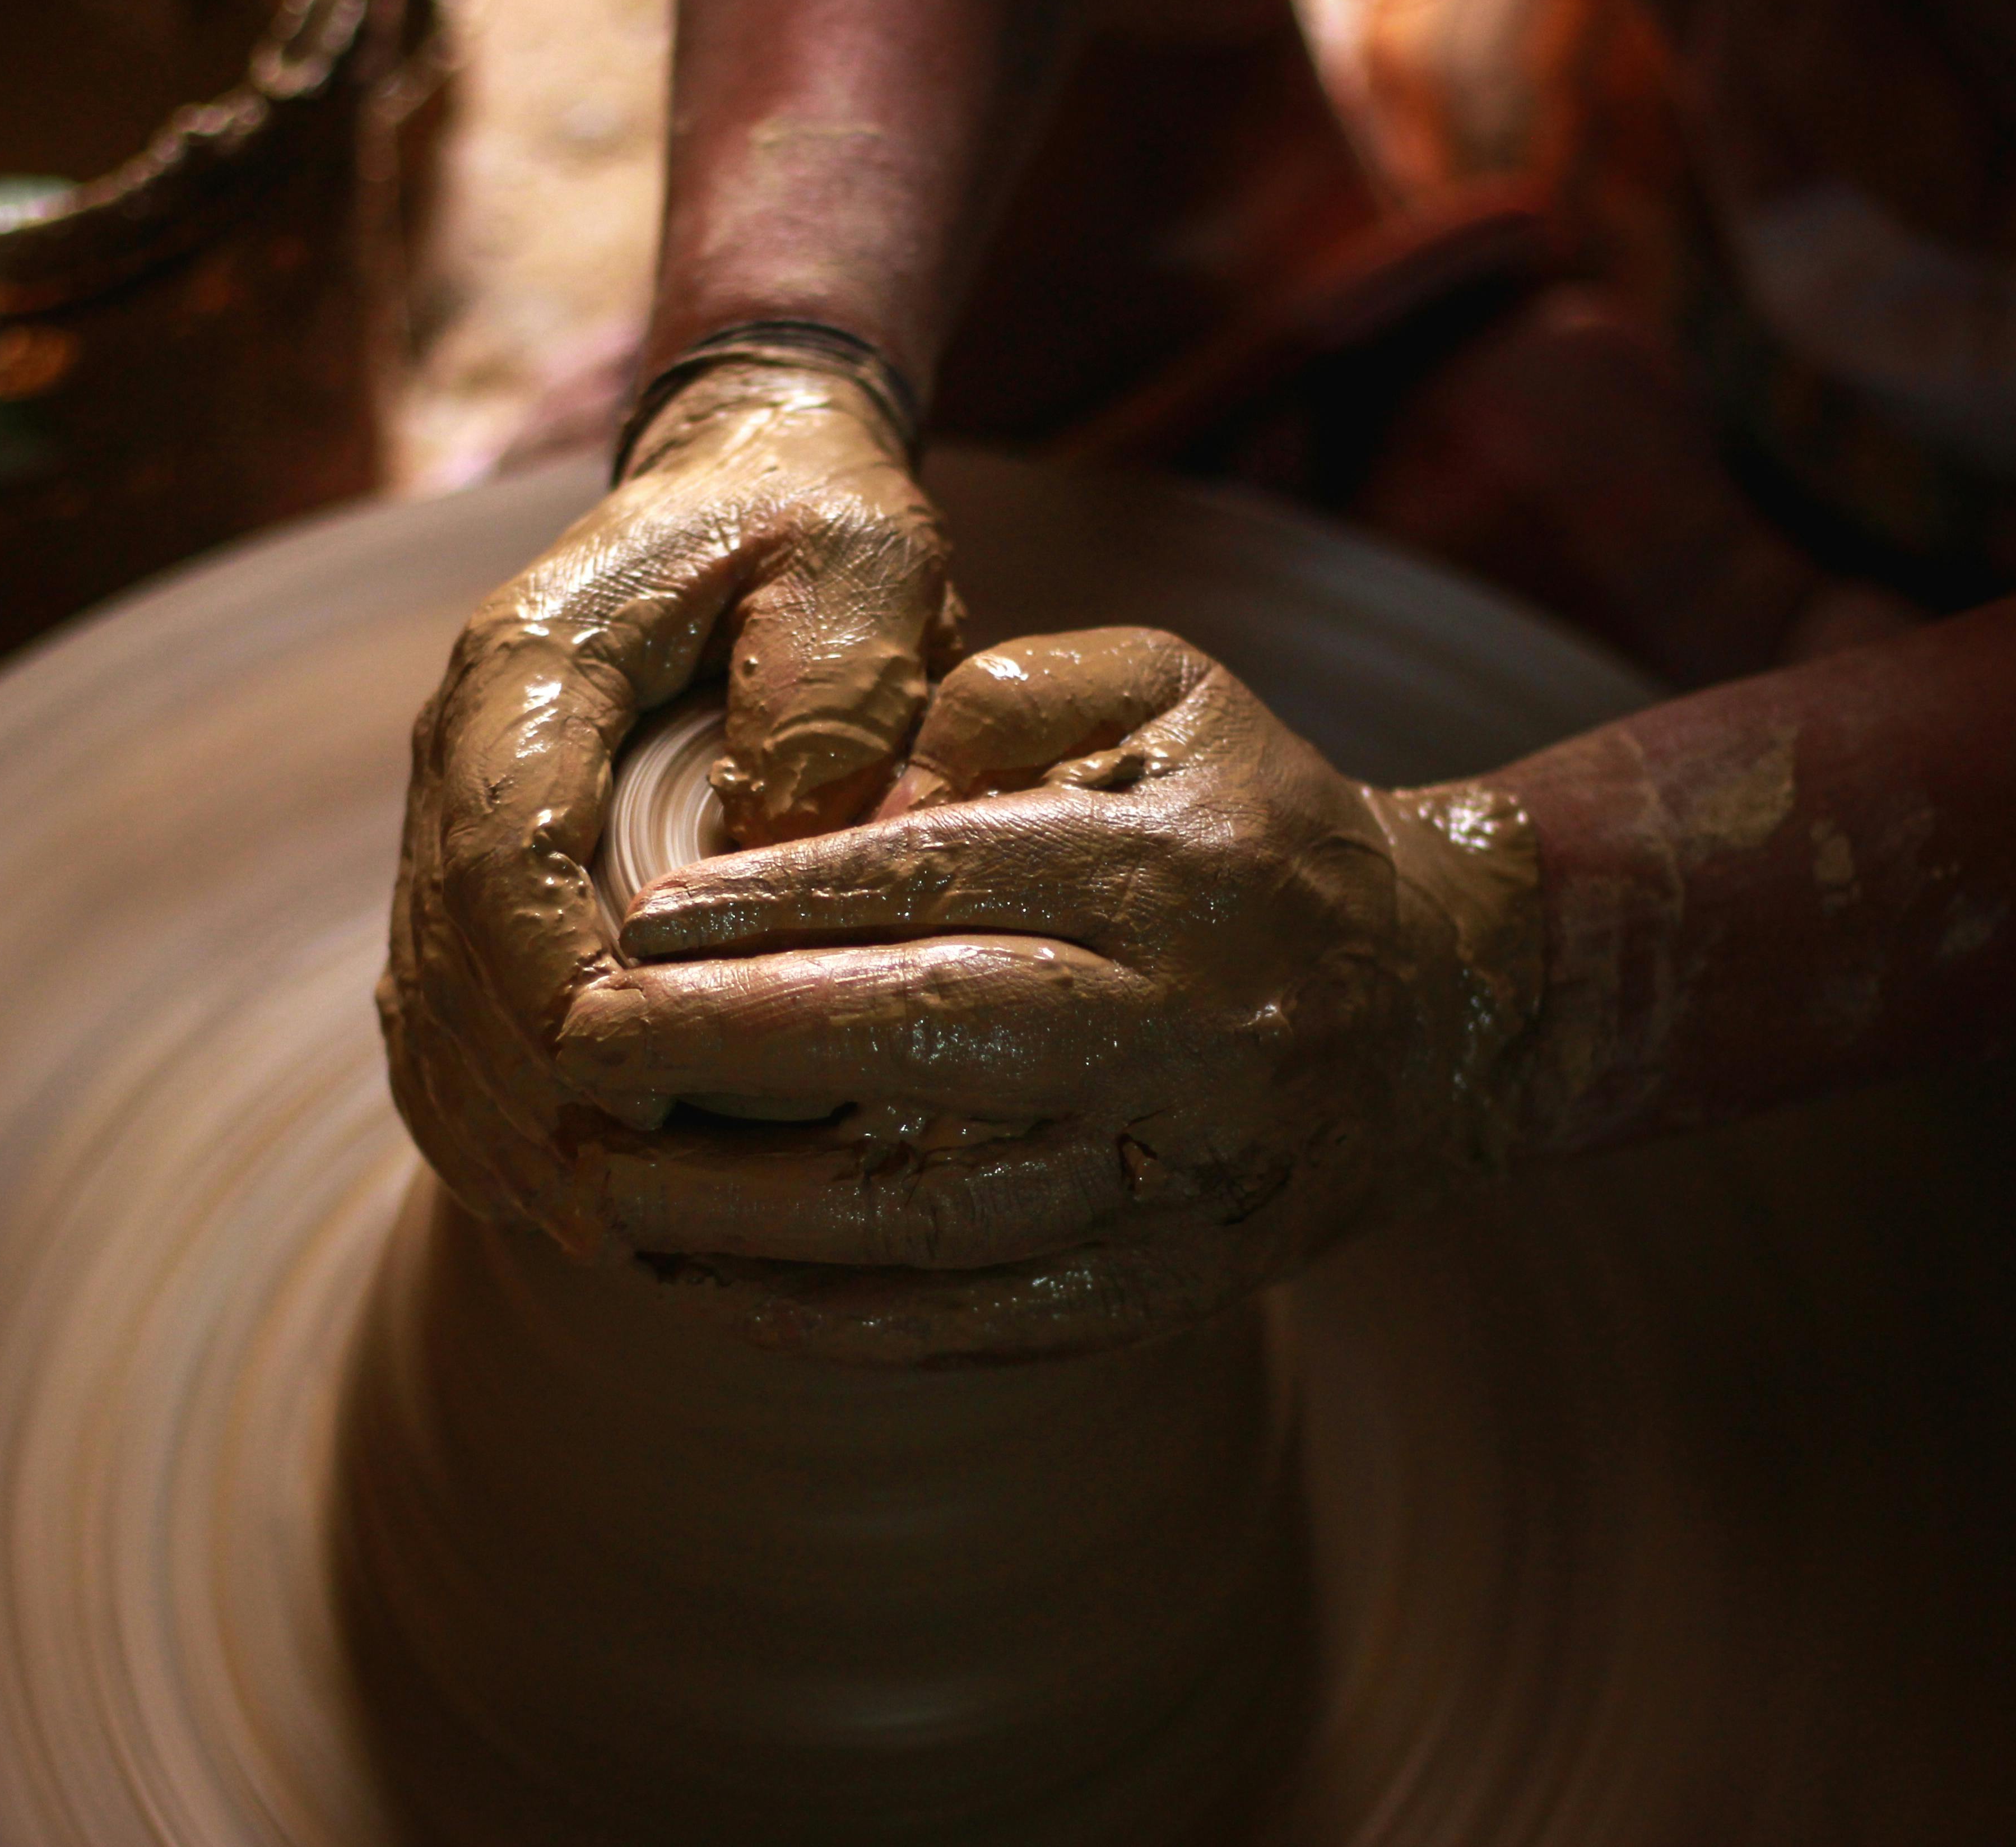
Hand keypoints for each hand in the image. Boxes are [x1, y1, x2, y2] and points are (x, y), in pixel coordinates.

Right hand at [379, 354, 961, 1251]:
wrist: (746, 482)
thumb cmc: (815, 530)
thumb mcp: (863, 568)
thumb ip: (831, 702)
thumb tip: (778, 875)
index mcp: (533, 668)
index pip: (504, 861)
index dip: (562, 997)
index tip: (643, 1097)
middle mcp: (462, 747)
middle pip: (451, 962)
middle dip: (535, 1097)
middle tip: (636, 1209)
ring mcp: (452, 815)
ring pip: (430, 1011)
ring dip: (505, 1128)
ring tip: (606, 1230)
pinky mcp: (472, 874)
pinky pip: (440, 1021)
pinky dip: (485, 1117)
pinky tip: (558, 1195)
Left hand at [558, 628, 1541, 1295]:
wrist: (1437, 1012)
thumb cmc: (1256, 827)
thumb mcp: (1164, 693)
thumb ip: (996, 700)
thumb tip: (831, 812)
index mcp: (1174, 868)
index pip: (941, 881)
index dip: (774, 905)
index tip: (634, 925)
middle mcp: (1181, 1027)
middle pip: (928, 1040)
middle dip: (731, 1052)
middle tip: (578, 1051)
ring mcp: (1175, 1177)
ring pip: (939, 1213)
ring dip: (753, 1217)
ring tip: (609, 1191)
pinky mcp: (1163, 1287)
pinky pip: (982, 1322)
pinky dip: (838, 1320)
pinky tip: (717, 1296)